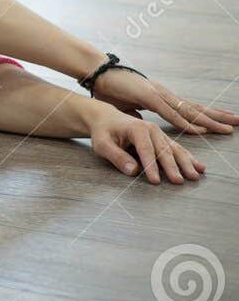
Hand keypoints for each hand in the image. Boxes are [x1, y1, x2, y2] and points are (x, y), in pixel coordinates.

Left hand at [87, 103, 205, 184]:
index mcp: (136, 128)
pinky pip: (177, 149)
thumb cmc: (103, 132)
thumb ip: (117, 156)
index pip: (145, 150)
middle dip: (172, 167)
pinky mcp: (162, 139)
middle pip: (163, 150)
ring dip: (186, 163)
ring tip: (194, 176)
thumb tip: (133, 171)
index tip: (156, 181)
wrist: (106, 119)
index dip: (151, 166)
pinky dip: (188, 158)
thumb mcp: (102, 144)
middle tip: (179, 181)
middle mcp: (151, 129)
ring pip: (175, 150)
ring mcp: (159, 133)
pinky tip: (199, 167)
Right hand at [88, 67, 238, 134]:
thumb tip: (142, 127)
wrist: (96, 73)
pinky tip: (198, 129)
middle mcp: (164, 94)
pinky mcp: (147, 96)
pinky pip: (169, 112)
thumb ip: (137, 117)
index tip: (223, 121)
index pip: (189, 108)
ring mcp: (157, 94)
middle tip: (238, 122)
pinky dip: (185, 122)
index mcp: (160, 98)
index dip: (206, 115)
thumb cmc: (110, 89)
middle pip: (196, 107)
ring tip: (227, 128)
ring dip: (209, 121)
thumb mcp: (126, 108)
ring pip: (188, 110)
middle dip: (218, 116)